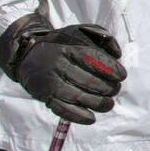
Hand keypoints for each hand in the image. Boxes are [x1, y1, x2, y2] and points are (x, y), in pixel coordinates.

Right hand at [0, 14, 126, 124]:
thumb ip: (103, 38)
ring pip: (77, 97)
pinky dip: (78, 116)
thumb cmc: (63, 44)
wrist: (28, 54)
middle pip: (88, 81)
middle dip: (108, 88)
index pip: (93, 59)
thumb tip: (118, 54)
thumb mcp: (82, 32)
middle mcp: (58, 65)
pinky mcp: (44, 96)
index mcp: (69, 48)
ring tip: (108, 104)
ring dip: (98, 103)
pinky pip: (62, 109)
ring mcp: (50, 82)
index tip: (121, 76)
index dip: (111, 69)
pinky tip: (91, 118)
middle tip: (114, 89)